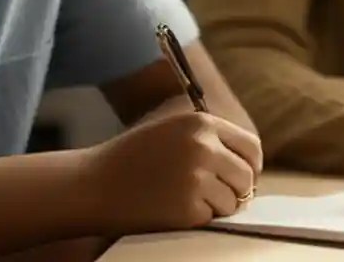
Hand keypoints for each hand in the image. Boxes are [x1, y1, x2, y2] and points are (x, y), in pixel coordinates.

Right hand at [83, 111, 262, 234]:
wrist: (93, 184)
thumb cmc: (132, 160)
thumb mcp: (173, 132)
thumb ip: (210, 140)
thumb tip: (250, 165)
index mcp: (202, 123)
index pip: (251, 147)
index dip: (251, 166)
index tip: (245, 178)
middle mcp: (204, 147)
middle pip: (246, 176)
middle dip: (238, 191)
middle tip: (221, 198)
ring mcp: (197, 178)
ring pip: (232, 201)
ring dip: (218, 207)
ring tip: (188, 201)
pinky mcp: (188, 207)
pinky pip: (211, 219)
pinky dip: (198, 219)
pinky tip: (173, 210)